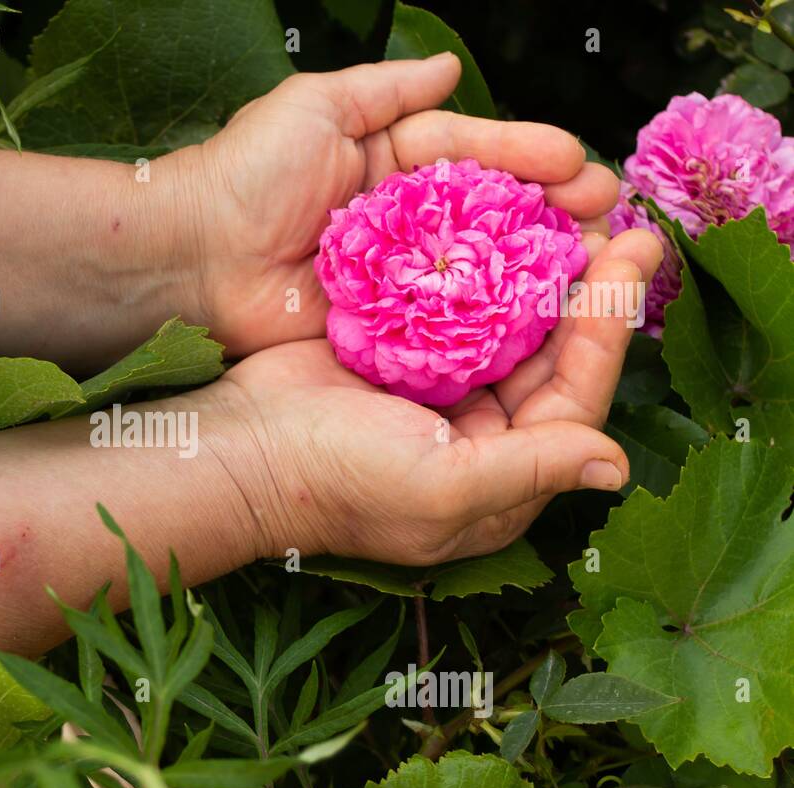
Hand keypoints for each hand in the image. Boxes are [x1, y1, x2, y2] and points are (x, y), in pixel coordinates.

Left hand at [166, 54, 621, 355]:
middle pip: (489, 213)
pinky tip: (536, 315)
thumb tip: (451, 66)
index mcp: (389, 162)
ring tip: (592, 260)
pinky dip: (488, 317)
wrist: (191, 257)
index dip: (527, 156)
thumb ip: (387, 90)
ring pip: (477, 267)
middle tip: (604, 214)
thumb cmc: (245, 173)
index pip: (474, 154)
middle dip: (549, 210)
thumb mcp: (316, 106)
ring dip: (534, 265)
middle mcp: (401, 220)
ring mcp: (395, 276)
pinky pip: (443, 319)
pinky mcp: (382, 325)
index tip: (577, 163)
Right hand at [203, 229, 664, 565]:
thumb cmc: (337, 479)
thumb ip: (531, 470)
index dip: (609, 333)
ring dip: (541, 275)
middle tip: (620, 223)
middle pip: (553, 359)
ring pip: (511, 328)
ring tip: (573, 213)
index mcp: (500, 481)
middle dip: (588, 295)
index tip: (633, 259)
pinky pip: (460, 310)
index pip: (575, 401)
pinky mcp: (402, 359)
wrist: (239, 446)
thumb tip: (616, 466)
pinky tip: (503, 226)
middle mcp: (481, 439)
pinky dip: (483, 272)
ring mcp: (440, 396)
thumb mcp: (441, 488)